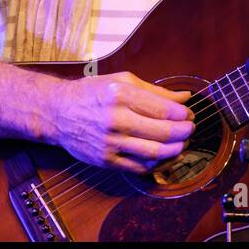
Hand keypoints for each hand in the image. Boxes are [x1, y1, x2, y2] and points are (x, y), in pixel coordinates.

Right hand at [49, 71, 195, 173]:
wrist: (58, 112)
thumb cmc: (92, 93)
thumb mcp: (123, 81)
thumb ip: (156, 91)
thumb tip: (184, 97)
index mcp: (122, 95)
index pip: (164, 109)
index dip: (183, 114)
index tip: (189, 114)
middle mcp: (116, 119)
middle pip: (163, 133)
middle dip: (184, 132)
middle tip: (190, 129)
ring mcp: (111, 143)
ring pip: (154, 153)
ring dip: (175, 150)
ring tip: (182, 143)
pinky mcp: (106, 160)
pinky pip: (139, 168)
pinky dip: (158, 164)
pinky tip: (165, 156)